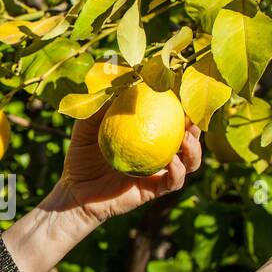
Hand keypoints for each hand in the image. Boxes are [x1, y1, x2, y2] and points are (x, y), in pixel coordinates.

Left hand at [43, 106, 202, 229]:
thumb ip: (102, 104)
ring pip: (189, 163)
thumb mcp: (87, 124)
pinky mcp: (153, 191)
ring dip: (194, 150)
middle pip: (189, 139)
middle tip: (193, 116)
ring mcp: (157, 173)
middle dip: (197, 127)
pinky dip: (177, 172)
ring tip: (188, 138)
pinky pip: (173, 182)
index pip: (171, 118)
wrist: (74, 190)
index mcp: (147, 135)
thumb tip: (120, 80)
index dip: (183, 107)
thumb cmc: (81, 155)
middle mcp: (157, 153)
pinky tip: (172, 161)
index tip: (184, 93)